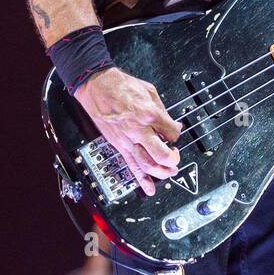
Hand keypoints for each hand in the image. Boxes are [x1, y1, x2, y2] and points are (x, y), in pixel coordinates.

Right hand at [74, 66, 182, 195]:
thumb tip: (172, 123)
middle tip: (176, 157)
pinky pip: (131, 165)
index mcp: (149, 114)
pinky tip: (148, 188)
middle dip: (173, 159)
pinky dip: (141, 179)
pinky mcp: (118, 145)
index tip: (175, 132)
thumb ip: (162, 109)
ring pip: (147, 164)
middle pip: (161, 154)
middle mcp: (139, 130)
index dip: (177, 134)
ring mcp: (128, 140)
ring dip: (161, 172)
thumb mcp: (149, 91)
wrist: (97, 86)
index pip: (172, 133)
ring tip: (169, 173)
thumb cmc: (120, 85)